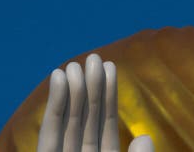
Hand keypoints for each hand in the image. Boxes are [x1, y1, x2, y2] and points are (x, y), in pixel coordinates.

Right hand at [36, 53, 153, 151]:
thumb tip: (144, 136)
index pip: (106, 125)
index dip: (109, 95)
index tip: (110, 66)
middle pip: (86, 118)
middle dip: (90, 87)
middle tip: (93, 57)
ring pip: (67, 121)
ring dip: (71, 90)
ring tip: (75, 65)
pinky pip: (49, 133)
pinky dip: (54, 104)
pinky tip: (58, 77)